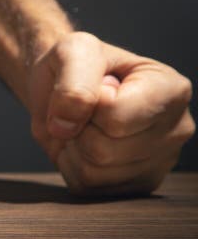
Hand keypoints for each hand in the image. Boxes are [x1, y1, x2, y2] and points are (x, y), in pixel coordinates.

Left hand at [28, 32, 193, 194]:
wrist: (62, 87)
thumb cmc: (76, 65)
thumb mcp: (73, 52)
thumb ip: (73, 82)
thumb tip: (66, 126)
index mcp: (172, 90)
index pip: (116, 116)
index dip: (88, 102)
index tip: (93, 86)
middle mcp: (176, 130)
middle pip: (103, 149)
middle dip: (78, 127)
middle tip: (84, 109)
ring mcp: (158, 163)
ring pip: (94, 172)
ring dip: (73, 147)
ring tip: (84, 124)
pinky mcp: (134, 186)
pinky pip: (86, 187)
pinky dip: (71, 165)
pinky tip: (83, 143)